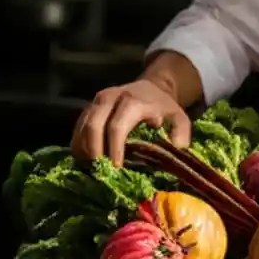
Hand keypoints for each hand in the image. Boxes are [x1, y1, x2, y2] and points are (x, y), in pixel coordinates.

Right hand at [72, 79, 191, 166]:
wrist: (150, 87)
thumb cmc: (164, 106)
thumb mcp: (179, 116)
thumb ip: (181, 131)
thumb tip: (177, 147)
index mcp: (132, 101)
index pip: (117, 127)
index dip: (114, 148)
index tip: (115, 167)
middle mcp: (110, 98)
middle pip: (93, 126)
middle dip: (94, 151)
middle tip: (99, 171)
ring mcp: (96, 102)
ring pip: (82, 127)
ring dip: (84, 150)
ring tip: (92, 168)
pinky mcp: (88, 108)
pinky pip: (77, 128)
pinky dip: (79, 145)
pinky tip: (85, 160)